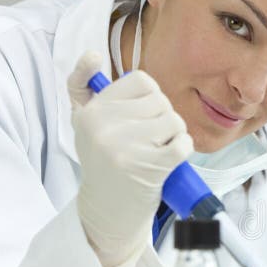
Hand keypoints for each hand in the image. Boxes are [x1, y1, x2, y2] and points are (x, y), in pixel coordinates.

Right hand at [68, 51, 192, 266]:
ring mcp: (125, 147)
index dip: (150, 99)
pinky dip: (184, 151)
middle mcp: (103, 126)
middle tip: (149, 141)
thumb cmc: (104, 162)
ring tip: (157, 152)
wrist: (107, 211)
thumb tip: (91, 55)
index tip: (138, 119)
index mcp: (91, 111)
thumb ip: (82, 87)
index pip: (142, 80)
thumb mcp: (84, 123)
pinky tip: (170, 161)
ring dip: (175, 136)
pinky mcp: (148, 166)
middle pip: (161, 101)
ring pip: (174, 120)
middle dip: (163, 119)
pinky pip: (183, 143)